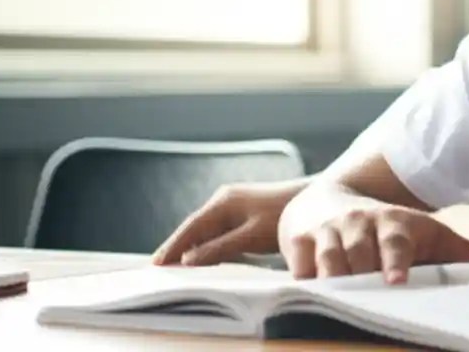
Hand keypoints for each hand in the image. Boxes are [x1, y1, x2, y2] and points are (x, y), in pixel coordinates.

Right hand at [153, 179, 304, 265]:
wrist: (312, 199)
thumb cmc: (283, 217)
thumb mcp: (251, 236)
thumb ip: (219, 248)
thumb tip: (187, 261)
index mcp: (222, 203)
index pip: (190, 228)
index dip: (172, 247)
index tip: (155, 265)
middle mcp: (224, 200)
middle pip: (194, 228)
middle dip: (177, 248)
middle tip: (159, 270)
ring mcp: (233, 205)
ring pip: (206, 230)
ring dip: (192, 247)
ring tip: (176, 268)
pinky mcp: (243, 212)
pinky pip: (219, 231)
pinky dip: (209, 245)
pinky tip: (205, 258)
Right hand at [282, 204, 468, 282]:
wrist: (327, 198)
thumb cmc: (385, 227)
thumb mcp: (421, 232)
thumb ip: (453, 250)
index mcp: (393, 223)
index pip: (396, 241)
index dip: (395, 259)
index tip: (397, 280)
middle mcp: (359, 223)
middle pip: (359, 252)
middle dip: (362, 274)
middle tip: (368, 296)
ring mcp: (327, 231)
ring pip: (329, 258)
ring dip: (333, 277)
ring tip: (339, 298)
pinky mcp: (298, 239)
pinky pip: (298, 261)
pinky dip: (302, 276)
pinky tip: (307, 290)